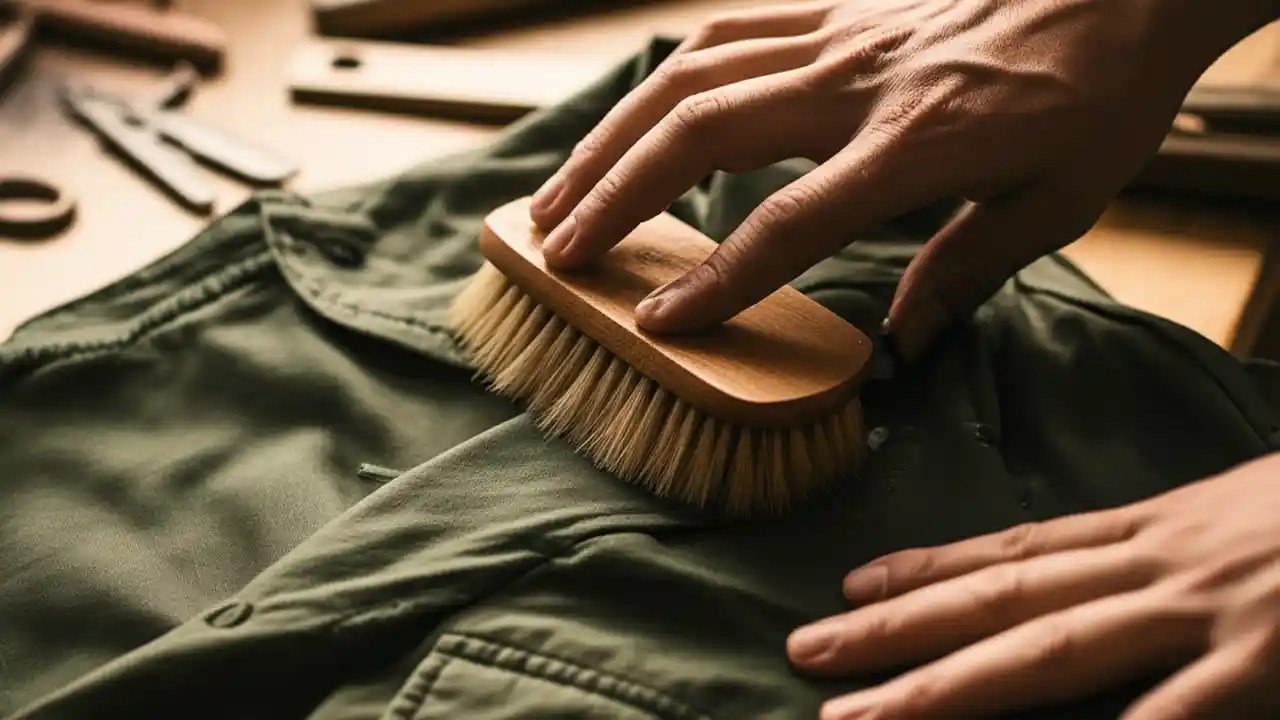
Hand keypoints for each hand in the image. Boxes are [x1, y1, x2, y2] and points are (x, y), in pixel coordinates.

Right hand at [530, 0, 1273, 358]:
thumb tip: (900, 346)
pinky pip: (725, 34)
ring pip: (691, 77)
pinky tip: (631, 116)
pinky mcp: (833, 11)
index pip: (786, 223)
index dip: (714, 280)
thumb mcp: (1054, 204)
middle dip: (614, 196)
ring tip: (559, 190)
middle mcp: (855, 85)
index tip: (654, 325)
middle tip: (555, 250)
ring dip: (612, 135)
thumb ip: (963, 273)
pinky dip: (663, 78)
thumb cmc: (1098, 96)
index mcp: (913, 145)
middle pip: (700, 134)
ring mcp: (837, 38)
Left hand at [785, 453, 1279, 718]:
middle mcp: (1165, 565)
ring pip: (1050, 653)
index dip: (930, 568)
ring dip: (944, 692)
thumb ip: (1182, 547)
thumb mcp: (1252, 514)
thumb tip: (1118, 575)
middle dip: (898, 632)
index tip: (854, 584)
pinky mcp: (1270, 667)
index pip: (1021, 547)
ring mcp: (1213, 617)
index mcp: (1164, 528)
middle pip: (1003, 597)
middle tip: (803, 651)